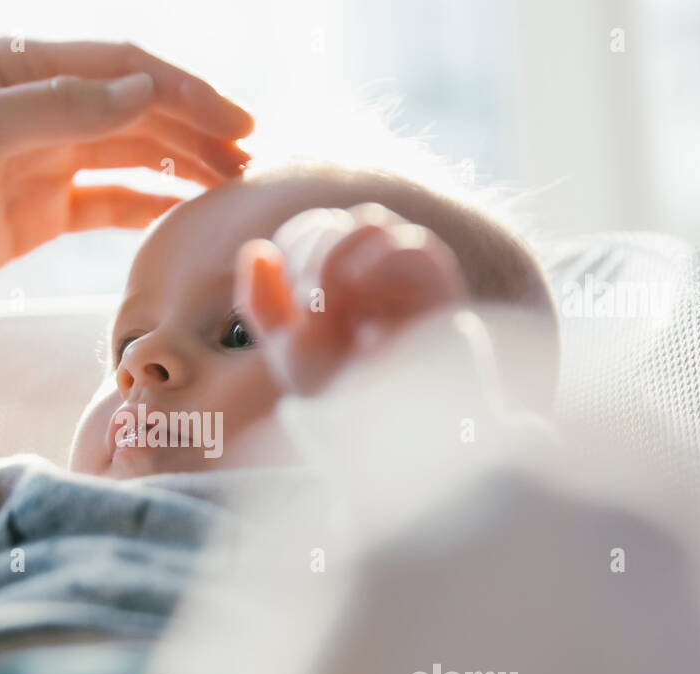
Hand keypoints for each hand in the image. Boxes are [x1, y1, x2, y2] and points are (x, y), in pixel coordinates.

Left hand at [0, 37, 254, 324]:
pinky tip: (182, 213)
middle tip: (249, 159)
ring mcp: (37, 163)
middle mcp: (34, 110)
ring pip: (128, 155)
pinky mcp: (33, 214)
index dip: (185, 92)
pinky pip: (105, 203)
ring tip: (232, 184)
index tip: (238, 123)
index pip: (123, 70)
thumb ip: (58, 109)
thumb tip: (146, 93)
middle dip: (195, 129)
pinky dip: (146, 205)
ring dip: (180, 165)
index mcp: (18, 72)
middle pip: (136, 111)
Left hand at [234, 202, 468, 394]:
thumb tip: (258, 247)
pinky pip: (414, 245)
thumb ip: (262, 302)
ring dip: (333, 254)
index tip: (294, 297)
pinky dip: (377, 258)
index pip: (313, 228)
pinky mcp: (442, 285)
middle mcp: (376, 269)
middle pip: (336, 224)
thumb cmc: (342, 392)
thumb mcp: (287, 350)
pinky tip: (355, 288)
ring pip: (370, 223)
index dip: (295, 247)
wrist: (387, 425)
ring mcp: (409, 273)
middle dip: (310, 257)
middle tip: (306, 303)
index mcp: (341, 277)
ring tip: (323, 300)